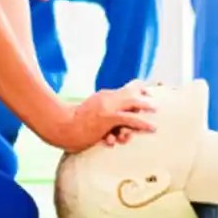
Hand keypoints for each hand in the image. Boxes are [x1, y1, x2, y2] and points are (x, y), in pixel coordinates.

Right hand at [37, 80, 157, 152]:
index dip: (139, 88)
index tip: (149, 91)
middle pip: (132, 92)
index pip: (126, 89)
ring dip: (146, 108)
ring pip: (134, 105)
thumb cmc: (74, 124)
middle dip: (145, 96)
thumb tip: (117, 123)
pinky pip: (130, 120)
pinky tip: (152, 128)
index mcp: (104, 96)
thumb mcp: (91, 113)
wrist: (61, 127)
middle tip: (155, 103)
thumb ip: (105, 112)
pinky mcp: (108, 118)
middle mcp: (107, 98)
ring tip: (155, 113)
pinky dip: (143, 124)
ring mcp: (108, 107)